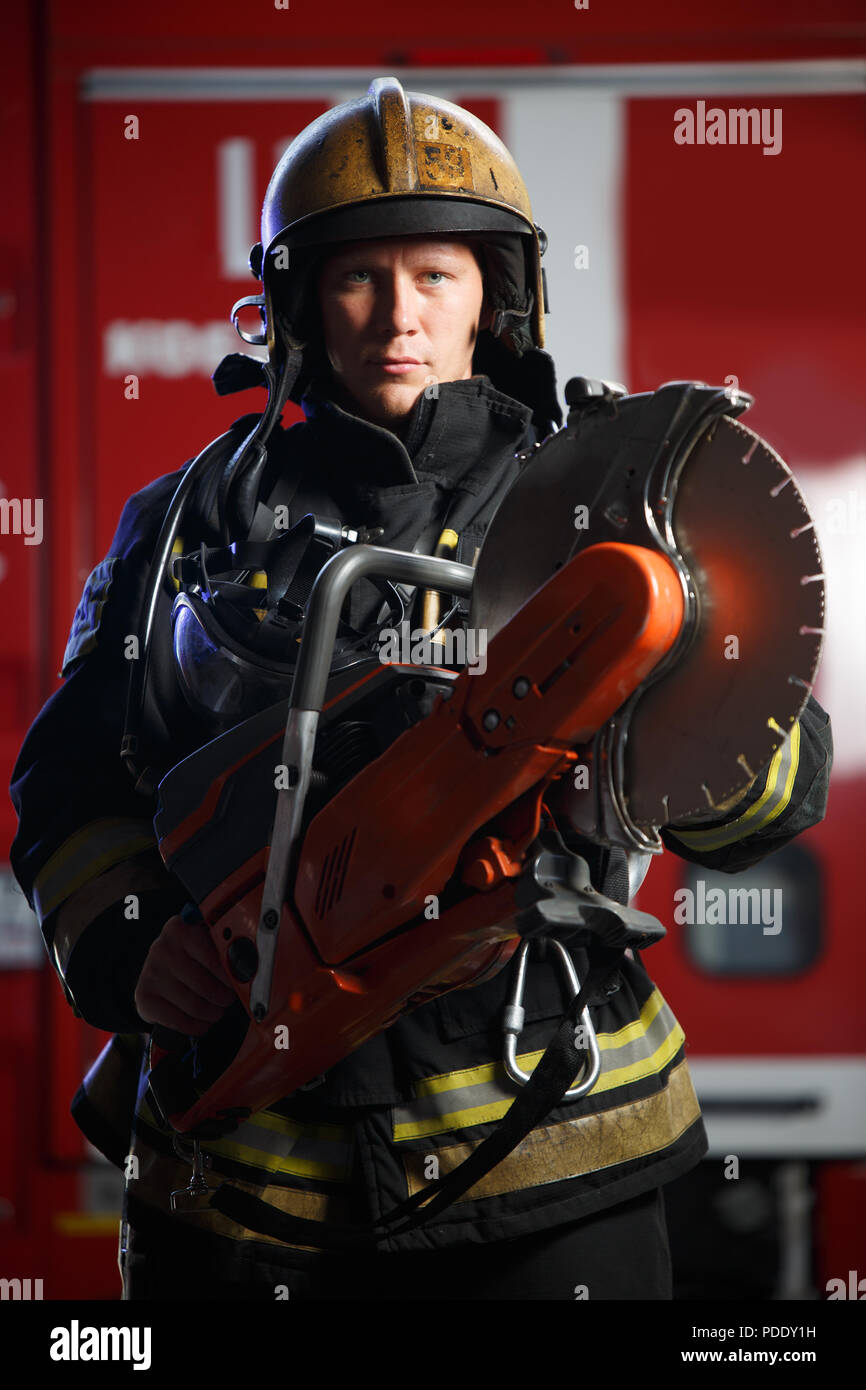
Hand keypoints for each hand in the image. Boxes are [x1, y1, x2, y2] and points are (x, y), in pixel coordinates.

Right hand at [135, 913, 236, 1034]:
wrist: (155, 969)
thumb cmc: (188, 956)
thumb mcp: (203, 942)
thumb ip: (222, 947)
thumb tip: (248, 968)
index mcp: (180, 929)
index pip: (215, 958)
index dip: (232, 976)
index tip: (241, 983)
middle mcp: (162, 949)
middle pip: (206, 986)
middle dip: (224, 998)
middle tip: (227, 999)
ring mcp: (151, 973)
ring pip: (195, 1006)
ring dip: (212, 1014)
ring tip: (216, 1010)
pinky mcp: (144, 997)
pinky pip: (179, 1021)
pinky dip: (196, 1027)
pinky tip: (202, 1022)